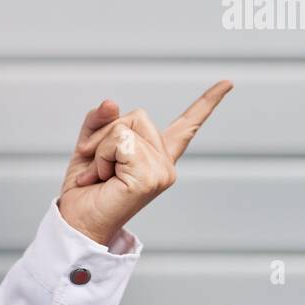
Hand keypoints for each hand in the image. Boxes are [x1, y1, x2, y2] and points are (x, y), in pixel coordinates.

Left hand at [57, 81, 233, 246]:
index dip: (207, 103)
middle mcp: (164, 164)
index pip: (186, 126)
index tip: (228, 83)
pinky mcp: (150, 178)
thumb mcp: (90, 145)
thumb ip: (101, 121)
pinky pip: (120, 142)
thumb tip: (111, 102)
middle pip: (137, 116)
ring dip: (100, 148)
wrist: (77, 221)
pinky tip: (102, 178)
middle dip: (105, 133)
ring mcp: (161, 171)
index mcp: (155, 156)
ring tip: (100, 174)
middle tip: (96, 165)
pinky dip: (102, 157)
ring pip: (124, 128)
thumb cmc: (85, 189)